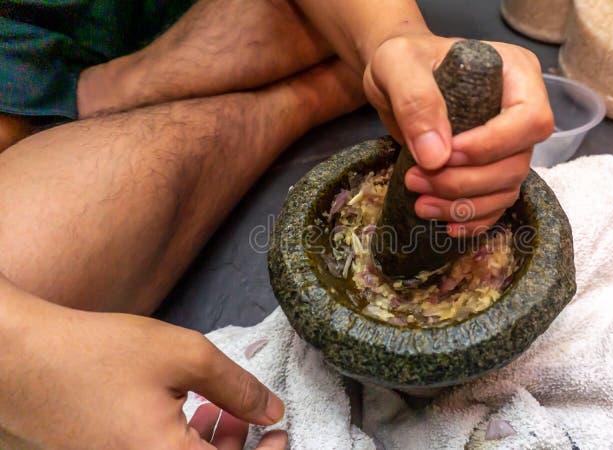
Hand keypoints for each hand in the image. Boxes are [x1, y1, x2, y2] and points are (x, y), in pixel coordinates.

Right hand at [0, 286, 285, 449]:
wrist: (22, 360)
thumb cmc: (97, 354)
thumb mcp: (184, 356)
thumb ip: (237, 387)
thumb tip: (272, 411)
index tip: (282, 433)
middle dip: (239, 449)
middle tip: (251, 416)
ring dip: (210, 446)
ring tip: (219, 410)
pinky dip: (179, 445)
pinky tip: (186, 413)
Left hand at [364, 33, 553, 234]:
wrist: (394, 79)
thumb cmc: (402, 61)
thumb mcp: (397, 64)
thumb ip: (416, 100)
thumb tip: (438, 156)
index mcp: (515, 74)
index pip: (530, 119)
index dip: (492, 145)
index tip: (447, 154)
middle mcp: (521, 112)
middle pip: (517, 162)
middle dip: (466, 181)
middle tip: (417, 180)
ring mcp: (510, 145)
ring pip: (506, 189)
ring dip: (464, 205)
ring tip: (420, 203)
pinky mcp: (492, 171)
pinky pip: (496, 205)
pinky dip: (473, 220)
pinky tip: (444, 223)